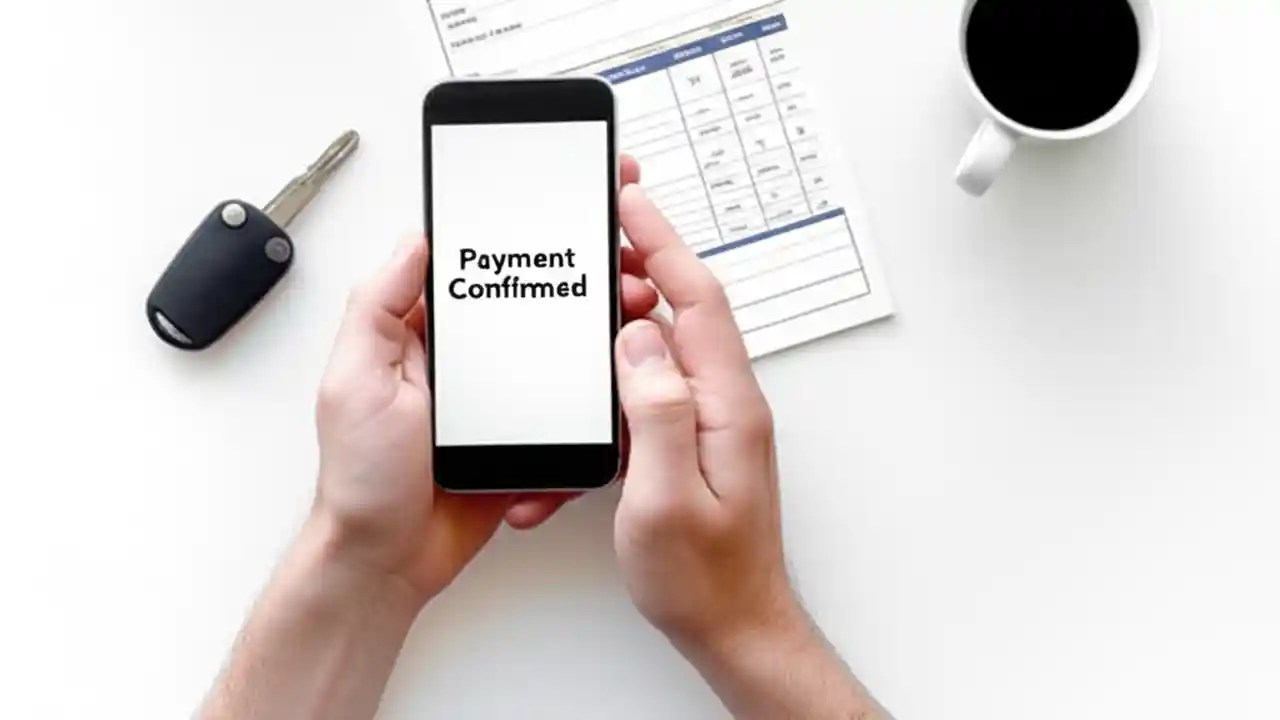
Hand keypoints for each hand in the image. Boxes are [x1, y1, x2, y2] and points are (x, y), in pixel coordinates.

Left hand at [313, 156, 658, 606]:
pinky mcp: (526, 435)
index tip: (568, 197)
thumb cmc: (362, 478)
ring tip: (634, 314)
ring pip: (565, 347)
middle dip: (586, 274)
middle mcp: (470, 356)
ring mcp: (502, 396)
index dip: (523, 226)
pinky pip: (571, 406)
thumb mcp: (356, 378)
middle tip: (626, 262)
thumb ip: (381, 305)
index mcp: (427, 331)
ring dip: (604, 331)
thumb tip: (417, 239)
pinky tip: (618, 378)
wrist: (388, 561)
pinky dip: (596, 396)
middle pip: (537, 297)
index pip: (480, 260)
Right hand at [612, 184, 802, 653]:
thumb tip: (639, 339)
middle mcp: (726, 403)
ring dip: (627, 318)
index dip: (662, 244)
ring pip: (666, 345)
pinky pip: (655, 388)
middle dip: (644, 261)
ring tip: (588, 299)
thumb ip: (656, 411)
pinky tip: (593, 391)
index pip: (697, 301)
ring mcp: (711, 420)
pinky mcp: (693, 440)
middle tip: (602, 230)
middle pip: (685, 309)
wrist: (734, 625)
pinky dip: (621, 378)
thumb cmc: (704, 578)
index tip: (629, 202)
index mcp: (728, 405)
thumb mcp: (664, 497)